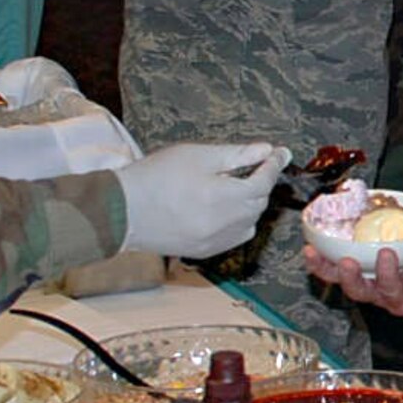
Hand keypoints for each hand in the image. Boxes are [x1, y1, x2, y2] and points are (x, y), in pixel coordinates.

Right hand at [116, 142, 290, 258]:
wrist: (122, 211)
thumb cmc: (155, 177)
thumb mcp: (196, 155)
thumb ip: (235, 155)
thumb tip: (265, 150)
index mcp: (225, 198)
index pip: (263, 181)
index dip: (273, 165)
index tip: (280, 153)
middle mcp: (225, 224)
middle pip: (259, 203)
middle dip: (261, 182)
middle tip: (255, 165)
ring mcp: (215, 242)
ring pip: (250, 222)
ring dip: (250, 203)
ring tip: (236, 186)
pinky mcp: (204, 251)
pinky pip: (235, 237)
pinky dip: (238, 222)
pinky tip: (224, 209)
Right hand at [302, 228, 402, 320]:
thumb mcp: (399, 232)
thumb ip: (378, 221)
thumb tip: (357, 193)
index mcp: (368, 276)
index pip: (337, 274)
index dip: (321, 266)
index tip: (309, 250)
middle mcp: (381, 292)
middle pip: (358, 290)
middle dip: (349, 277)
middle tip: (346, 262)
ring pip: (389, 291)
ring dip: (386, 272)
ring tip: (387, 253)